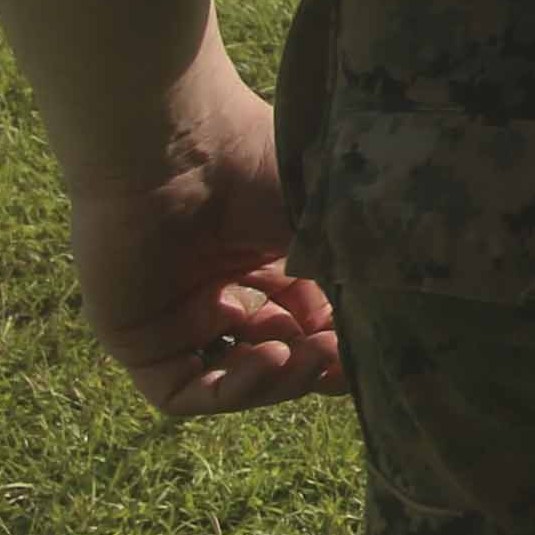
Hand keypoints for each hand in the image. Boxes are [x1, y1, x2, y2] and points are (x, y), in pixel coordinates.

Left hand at [60, 64, 340, 420]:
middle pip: (272, 349)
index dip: (338, 336)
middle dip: (313, 362)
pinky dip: (234, 389)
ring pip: (232, 378)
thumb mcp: (325, 224)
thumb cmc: (254, 162)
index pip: (304, 314)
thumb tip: (397, 331)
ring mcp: (174, 313)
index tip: (374, 341)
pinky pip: (184, 390)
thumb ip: (354, 277)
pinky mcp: (137, 337)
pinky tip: (274, 357)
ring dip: (280, 380)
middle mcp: (216, 283)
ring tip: (310, 357)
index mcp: (257, 249)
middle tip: (343, 355)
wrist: (178, 144)